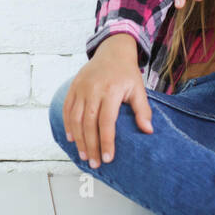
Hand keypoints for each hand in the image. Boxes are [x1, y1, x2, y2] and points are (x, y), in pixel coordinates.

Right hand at [63, 34, 153, 167]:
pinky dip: (67, 125)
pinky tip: (72, 139)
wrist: (112, 51)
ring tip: (83, 155)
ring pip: (75, 118)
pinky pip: (67, 109)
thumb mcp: (139, 89)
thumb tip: (148, 131)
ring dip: (78, 139)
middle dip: (91, 146)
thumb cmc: (127, 73)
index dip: (106, 142)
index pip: (106, 122)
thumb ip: (142, 110)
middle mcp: (93, 89)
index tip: (108, 158)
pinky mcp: (73, 87)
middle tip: (94, 164)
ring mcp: (81, 88)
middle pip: (89, 123)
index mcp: (111, 91)